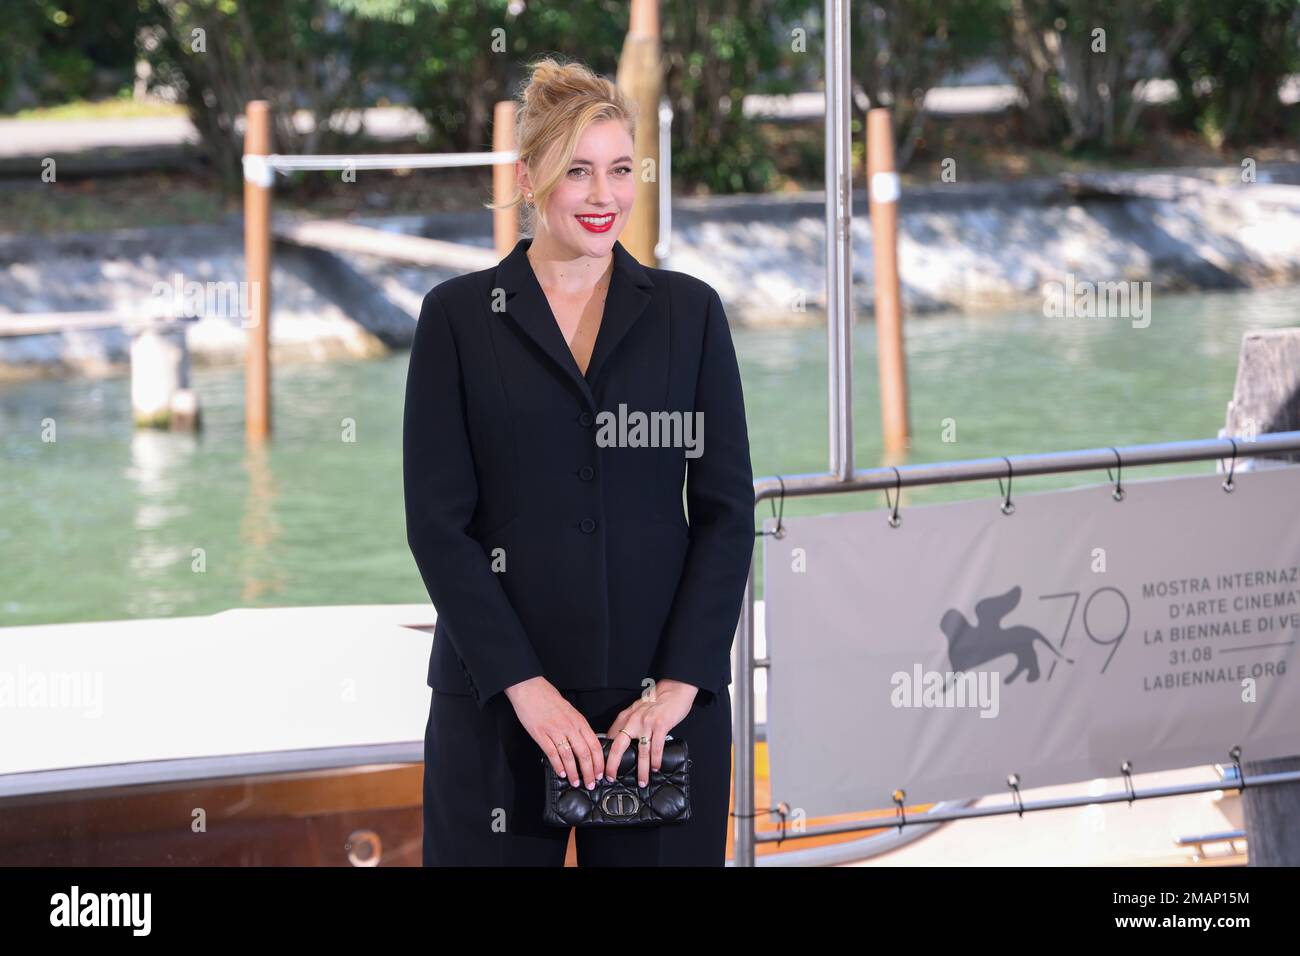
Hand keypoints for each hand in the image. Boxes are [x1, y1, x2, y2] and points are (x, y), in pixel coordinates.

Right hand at [504, 676, 604, 790]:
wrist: (530, 689)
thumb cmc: (549, 699)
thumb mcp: (570, 711)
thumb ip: (578, 727)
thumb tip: (585, 744)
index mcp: (579, 721)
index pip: (595, 745)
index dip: (599, 762)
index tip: (600, 773)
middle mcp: (570, 726)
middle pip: (585, 754)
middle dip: (590, 772)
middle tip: (591, 783)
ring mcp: (555, 731)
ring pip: (569, 757)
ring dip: (574, 773)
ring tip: (576, 782)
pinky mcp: (541, 734)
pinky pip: (553, 754)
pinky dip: (558, 766)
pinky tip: (561, 773)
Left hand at [603, 679, 697, 786]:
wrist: (675, 688)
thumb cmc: (657, 700)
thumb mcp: (638, 710)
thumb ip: (629, 723)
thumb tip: (621, 740)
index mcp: (626, 716)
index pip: (610, 738)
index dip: (605, 753)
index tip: (603, 766)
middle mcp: (634, 720)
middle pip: (618, 746)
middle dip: (613, 765)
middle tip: (610, 778)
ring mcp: (647, 723)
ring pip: (641, 752)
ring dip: (641, 770)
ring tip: (641, 781)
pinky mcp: (661, 725)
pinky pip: (656, 747)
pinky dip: (656, 760)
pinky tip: (655, 768)